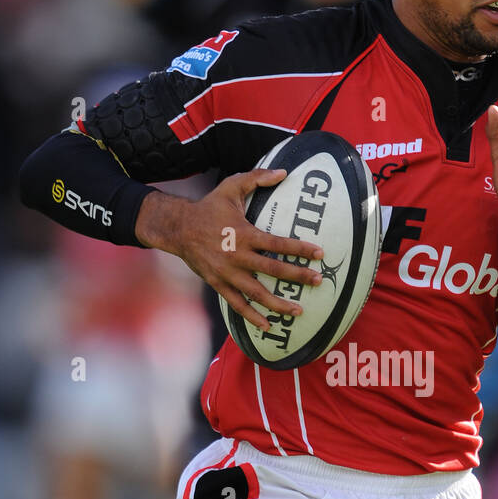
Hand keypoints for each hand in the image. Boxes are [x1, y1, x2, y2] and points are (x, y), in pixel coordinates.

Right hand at [136, 168, 322, 331]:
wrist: (178, 228)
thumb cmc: (209, 206)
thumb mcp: (232, 186)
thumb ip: (258, 177)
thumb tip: (283, 172)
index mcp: (244, 234)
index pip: (278, 244)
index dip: (300, 249)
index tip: (319, 254)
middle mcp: (238, 256)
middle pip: (273, 270)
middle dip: (298, 277)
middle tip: (318, 281)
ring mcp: (228, 273)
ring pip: (257, 293)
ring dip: (278, 304)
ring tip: (298, 311)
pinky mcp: (218, 284)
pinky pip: (237, 305)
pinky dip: (252, 317)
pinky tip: (268, 326)